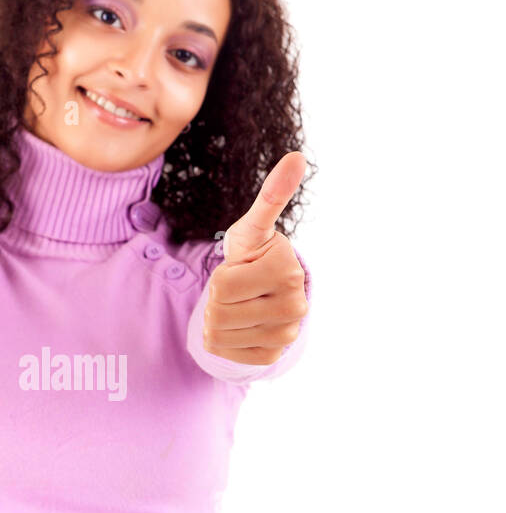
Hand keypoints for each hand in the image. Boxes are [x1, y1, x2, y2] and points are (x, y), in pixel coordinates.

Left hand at [203, 151, 307, 364]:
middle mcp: (295, 306)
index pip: (222, 285)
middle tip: (236, 289)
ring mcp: (286, 335)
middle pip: (218, 312)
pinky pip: (224, 353)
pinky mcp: (273, 356)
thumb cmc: (255, 254)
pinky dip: (223, 341)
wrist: (267, 293)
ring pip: (217, 334)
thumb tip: (296, 156)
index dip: (220, 276)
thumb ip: (271, 195)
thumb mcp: (254, 227)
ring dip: (216, 320)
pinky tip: (240, 326)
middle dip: (216, 299)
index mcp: (287, 270)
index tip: (241, 269)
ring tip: (237, 305)